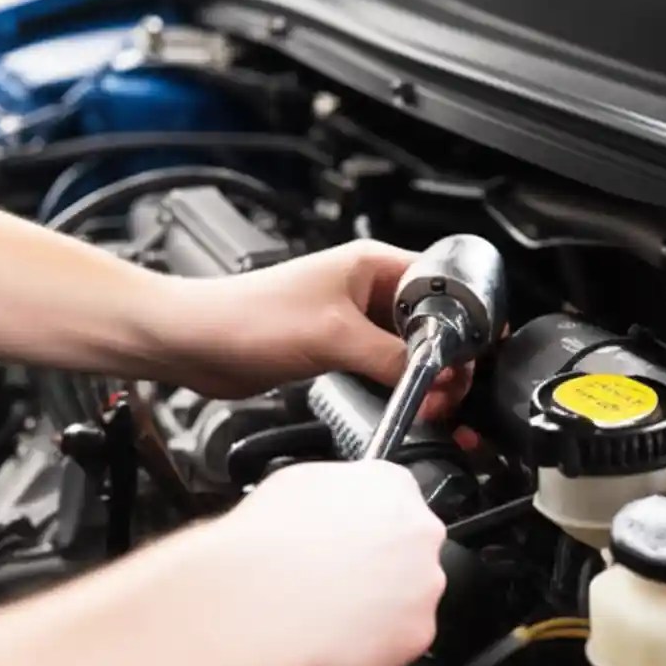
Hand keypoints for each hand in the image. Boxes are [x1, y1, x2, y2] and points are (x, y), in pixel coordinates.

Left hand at [156, 239, 472, 417]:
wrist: (194, 342)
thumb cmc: (247, 317)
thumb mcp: (333, 336)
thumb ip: (391, 357)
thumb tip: (437, 377)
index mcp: (372, 264)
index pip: (440, 285)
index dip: (463, 319)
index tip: (471, 354)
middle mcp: (366, 288)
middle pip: (430, 321)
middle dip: (446, 357)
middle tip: (449, 389)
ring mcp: (352, 319)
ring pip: (408, 347)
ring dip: (422, 375)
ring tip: (432, 401)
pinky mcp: (338, 348)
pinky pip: (383, 365)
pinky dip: (398, 384)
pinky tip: (405, 402)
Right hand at [187, 461, 446, 665]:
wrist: (259, 597)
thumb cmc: (268, 540)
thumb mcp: (301, 482)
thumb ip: (340, 489)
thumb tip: (338, 500)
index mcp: (394, 486)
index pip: (396, 499)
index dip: (368, 523)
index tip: (351, 537)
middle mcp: (420, 530)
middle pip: (409, 547)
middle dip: (381, 562)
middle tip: (339, 576)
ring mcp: (425, 582)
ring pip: (410, 593)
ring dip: (381, 600)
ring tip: (332, 607)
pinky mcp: (418, 630)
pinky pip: (401, 635)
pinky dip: (376, 638)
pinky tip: (338, 633)